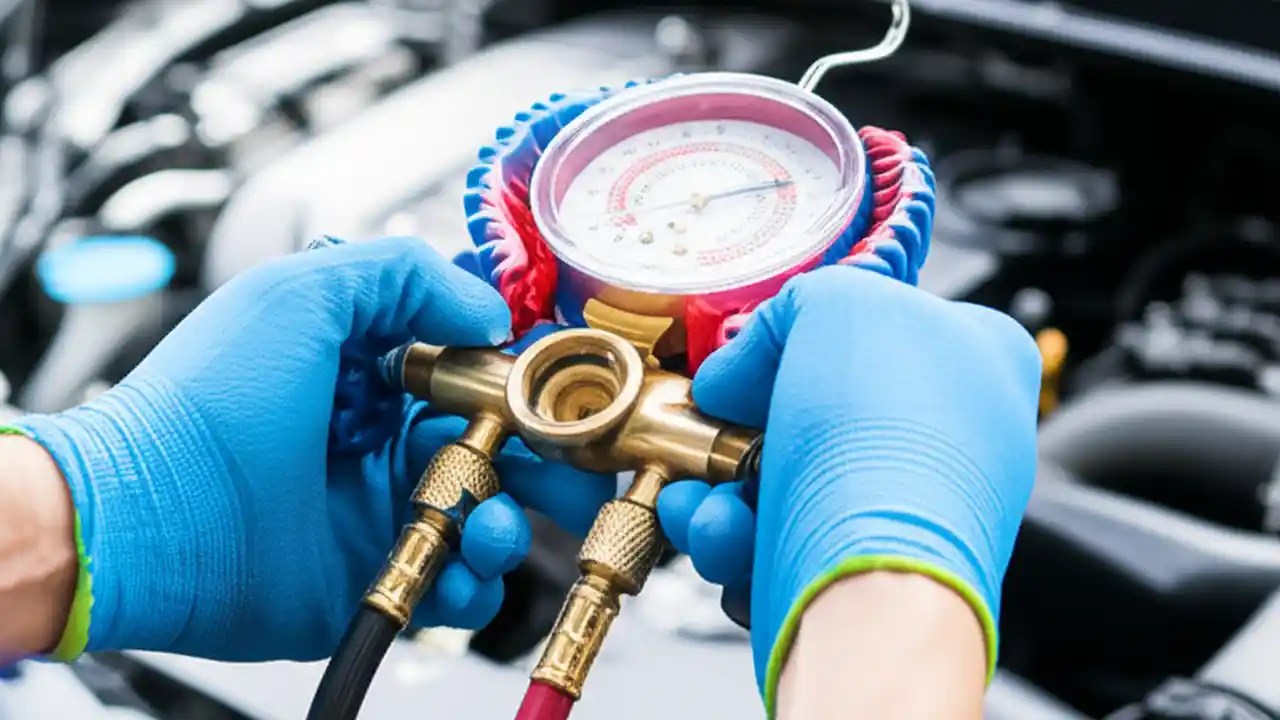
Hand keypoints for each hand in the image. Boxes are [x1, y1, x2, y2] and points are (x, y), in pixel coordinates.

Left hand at [14, 237, 613, 660]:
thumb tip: (488, 311)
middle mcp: (384, 440)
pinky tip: (463, 569)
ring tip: (492, 527)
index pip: (474, 369)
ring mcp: (382, 512)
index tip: (558, 385)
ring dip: (510, 523)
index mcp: (372, 372)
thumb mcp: (302, 291)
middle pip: (497, 446)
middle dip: (539, 456)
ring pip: (487, 516)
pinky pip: (456, 585)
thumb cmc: (211, 399)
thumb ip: (405, 274)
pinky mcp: (377, 575)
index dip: (520, 377)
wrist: (149, 516)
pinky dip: (476, 582)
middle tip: (567, 462)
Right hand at [657, 266, 1040, 710]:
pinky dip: (734, 547)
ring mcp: (905, 513)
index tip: (742, 365)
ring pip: (776, 487)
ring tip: (700, 510)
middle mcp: (950, 439)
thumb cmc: (882, 446)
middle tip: (700, 442)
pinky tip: (724, 546)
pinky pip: (774, 548)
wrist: (874, 592)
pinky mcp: (860, 578)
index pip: (866, 324)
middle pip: (803, 414)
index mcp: (975, 358)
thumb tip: (736, 376)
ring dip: (717, 495)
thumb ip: (789, 307)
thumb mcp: (835, 303)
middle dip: (730, 434)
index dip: (790, 340)